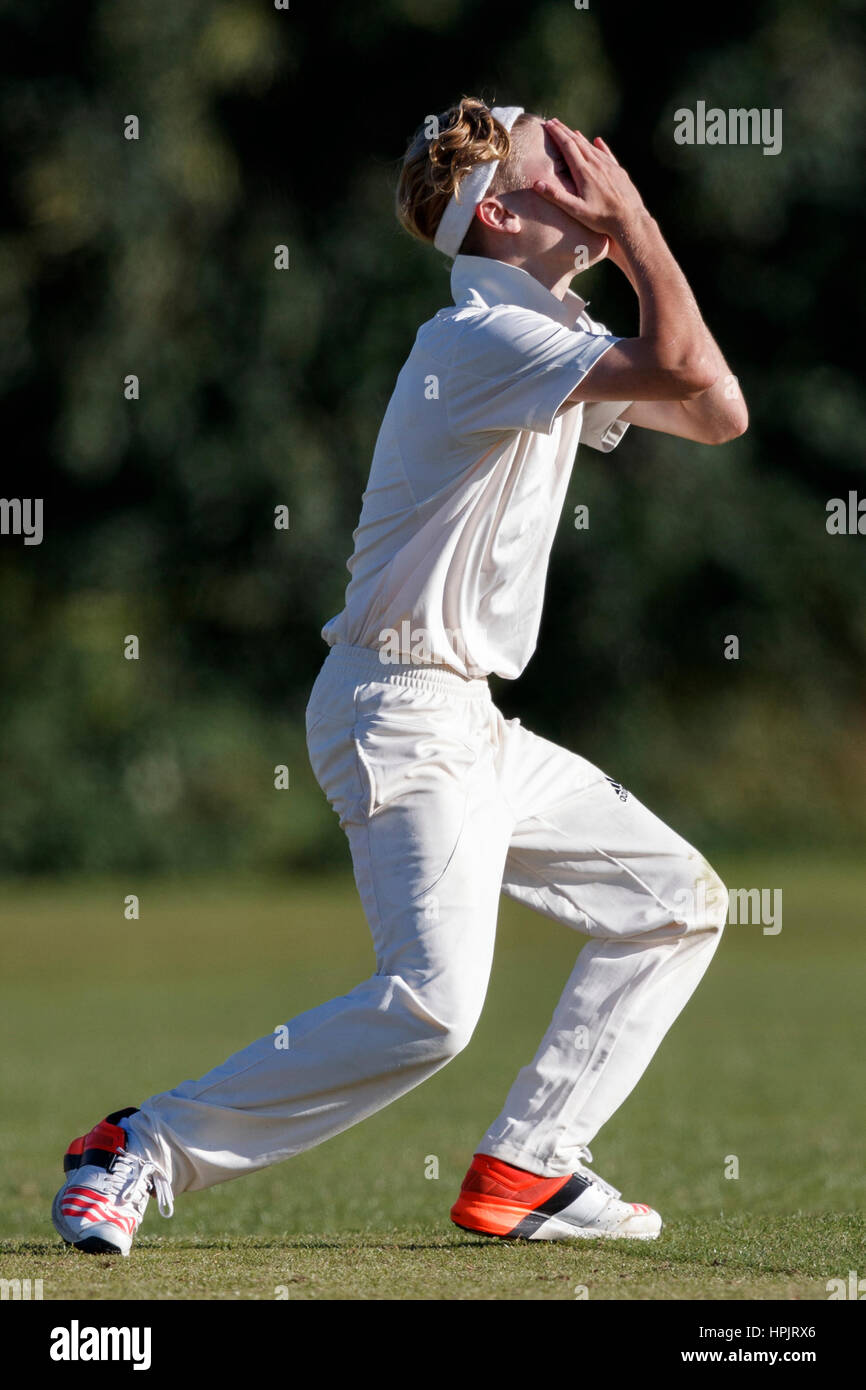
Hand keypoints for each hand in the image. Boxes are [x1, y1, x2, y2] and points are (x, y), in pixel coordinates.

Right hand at [536, 119, 647, 237]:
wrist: (630, 219)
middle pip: (578, 142)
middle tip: (554, 122)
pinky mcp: (618, 171)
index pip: (567, 146)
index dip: (557, 134)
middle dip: (564, 131)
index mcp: (584, 172)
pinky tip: (597, 141)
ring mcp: (609, 166)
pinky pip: (607, 154)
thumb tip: (536, 184)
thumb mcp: (576, 210)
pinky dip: (600, 146)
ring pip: (591, 146)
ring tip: (570, 130)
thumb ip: (556, 196)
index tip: (548, 124)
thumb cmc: (601, 218)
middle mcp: (596, 164)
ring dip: (579, 137)